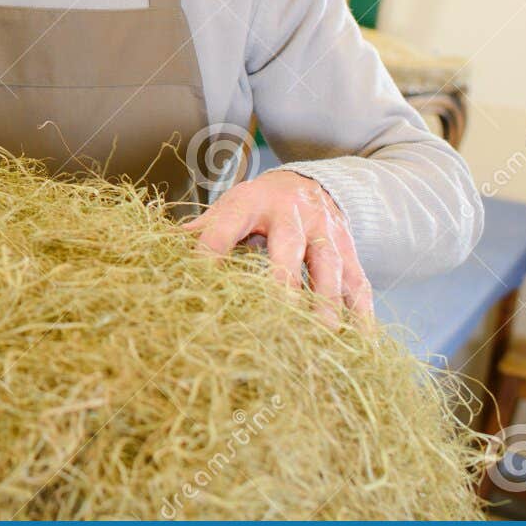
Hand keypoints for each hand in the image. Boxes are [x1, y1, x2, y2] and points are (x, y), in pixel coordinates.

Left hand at [183, 170, 373, 327]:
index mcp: (251, 203)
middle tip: (278, 314)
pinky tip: (361, 343)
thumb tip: (164, 249)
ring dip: (326, 301)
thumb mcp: (228, 208)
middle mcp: (292, 215)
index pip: (225, 227)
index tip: (197, 281)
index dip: (210, 251)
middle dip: (283, 279)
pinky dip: (360, 313)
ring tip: (323, 336)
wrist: (310, 182)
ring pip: (329, 266)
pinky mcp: (350, 251)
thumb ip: (202, 230)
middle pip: (288, 246)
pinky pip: (358, 282)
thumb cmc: (258, 205)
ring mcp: (326, 232)